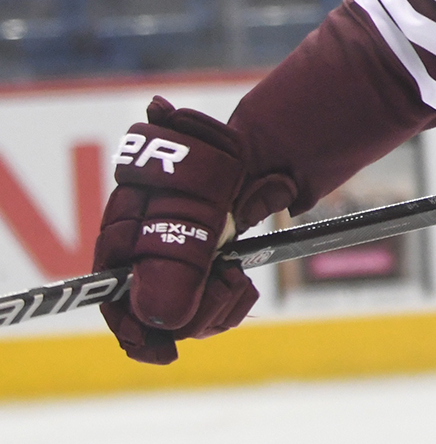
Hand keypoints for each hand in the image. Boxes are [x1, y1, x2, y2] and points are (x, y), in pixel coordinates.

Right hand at [94, 98, 292, 363]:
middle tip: (227, 281)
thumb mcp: (199, 203)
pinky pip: (211, 311)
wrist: (255, 155)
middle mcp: (141, 259)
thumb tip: (160, 318)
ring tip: (234, 273)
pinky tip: (240, 280)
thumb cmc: (215, 167)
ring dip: (217, 304)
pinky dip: (230, 301)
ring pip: (184, 319)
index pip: (111, 297)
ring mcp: (173, 268)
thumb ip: (177, 255)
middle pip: (151, 318)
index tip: (165, 350)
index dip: (131, 329)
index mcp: (122, 236)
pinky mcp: (202, 275)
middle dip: (194, 313)